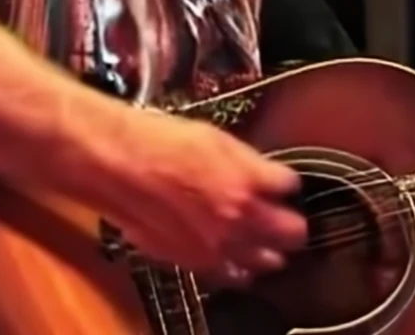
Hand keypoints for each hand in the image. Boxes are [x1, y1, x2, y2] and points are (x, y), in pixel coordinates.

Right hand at [99, 108, 306, 285]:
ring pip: (269, 262)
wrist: (120, 165)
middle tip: (284, 212)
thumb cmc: (161, 143)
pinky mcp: (197, 263)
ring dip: (271, 248)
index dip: (287, 183)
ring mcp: (220, 247)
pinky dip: (240, 267)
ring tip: (265, 236)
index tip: (282, 182)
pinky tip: (236, 254)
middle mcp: (241, 221)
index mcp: (249, 182)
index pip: (291, 187)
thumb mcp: (217, 138)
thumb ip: (249, 162)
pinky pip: (233, 276)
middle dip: (293, 222)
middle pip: (293, 233)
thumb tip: (269, 176)